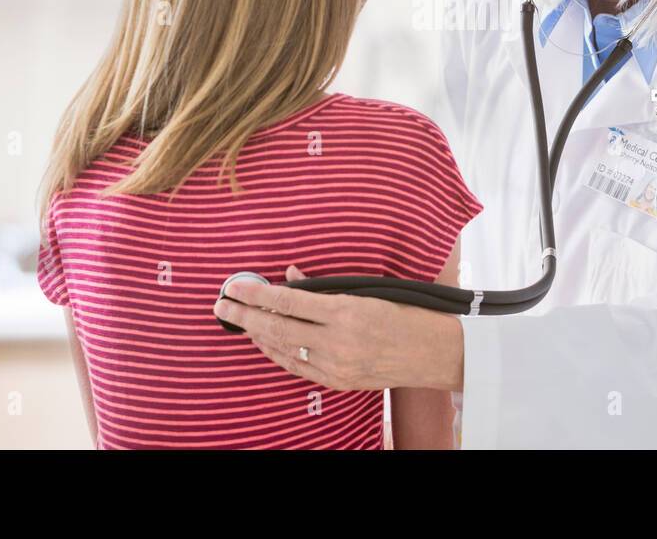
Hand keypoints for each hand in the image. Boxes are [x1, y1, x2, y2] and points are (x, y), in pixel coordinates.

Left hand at [213, 266, 464, 391]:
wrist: (435, 352)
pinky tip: (265, 342)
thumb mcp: (368, 290)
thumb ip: (327, 286)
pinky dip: (277, 354)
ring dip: (258, 335)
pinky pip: (298, 367)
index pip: (289, 301)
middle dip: (245, 316)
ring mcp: (337, 365)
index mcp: (347, 311)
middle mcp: (338, 341)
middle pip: (278, 328)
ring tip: (239, 321)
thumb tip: (292, 275)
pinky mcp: (339, 381)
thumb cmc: (406, 312)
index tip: (234, 286)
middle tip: (221, 306)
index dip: (257, 293)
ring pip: (284, 350)